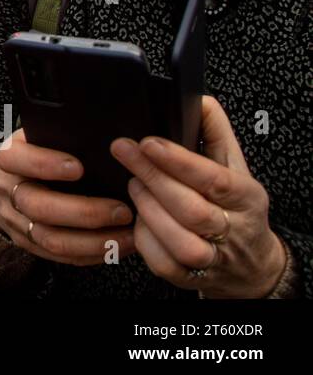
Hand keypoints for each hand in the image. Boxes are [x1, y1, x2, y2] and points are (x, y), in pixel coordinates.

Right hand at [0, 129, 134, 264]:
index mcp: (10, 158)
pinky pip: (59, 256)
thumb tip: (108, 139)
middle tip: (122, 210)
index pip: (18, 159)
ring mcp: (16, 221)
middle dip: (84, 212)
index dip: (46, 164)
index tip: (79, 167)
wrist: (2, 185)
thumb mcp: (38, 137)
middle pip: (39, 207)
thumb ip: (62, 138)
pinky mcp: (28, 244)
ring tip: (128, 235)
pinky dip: (92, 254)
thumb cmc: (34, 155)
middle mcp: (9, 191)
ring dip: (94, 241)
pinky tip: (118, 246)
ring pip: (51, 239)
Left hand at [112, 96, 287, 297]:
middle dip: (152, 178)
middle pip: (191, 209)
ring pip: (179, 241)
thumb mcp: (232, 163)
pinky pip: (162, 262)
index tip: (147, 141)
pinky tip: (136, 218)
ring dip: (149, 210)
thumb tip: (197, 98)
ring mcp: (212, 258)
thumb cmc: (234, 204)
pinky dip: (144, 239)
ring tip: (133, 185)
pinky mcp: (188, 277)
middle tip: (124, 152)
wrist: (249, 262)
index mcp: (246, 197)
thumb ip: (214, 129)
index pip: (213, 179)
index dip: (178, 161)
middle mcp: (232, 229)